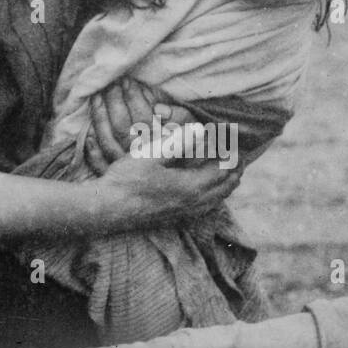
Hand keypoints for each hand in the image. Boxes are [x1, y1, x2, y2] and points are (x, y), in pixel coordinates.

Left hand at [83, 77, 189, 171]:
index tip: (128, 81)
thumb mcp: (195, 132)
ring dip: (100, 118)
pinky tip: (88, 134)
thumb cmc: (196, 153)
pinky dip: (93, 150)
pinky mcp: (120, 181)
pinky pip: (100, 165)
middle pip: (121, 128)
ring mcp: (130, 171)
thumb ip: (182, 118)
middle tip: (110, 83)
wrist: (192, 187)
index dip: (133, 98)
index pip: (142, 117)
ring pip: (108, 143)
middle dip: (114, 102)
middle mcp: (144, 158)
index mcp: (161, 144)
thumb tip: (159, 109)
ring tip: (96, 97)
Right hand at [90, 150, 242, 231]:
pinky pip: (205, 208)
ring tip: (230, 173)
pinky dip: (214, 197)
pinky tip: (207, 193)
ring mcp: (184, 214)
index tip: (237, 144)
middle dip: (235, 172)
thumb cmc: (126, 179)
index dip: (232, 157)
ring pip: (216, 200)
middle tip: (240, 157)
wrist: (107, 209)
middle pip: (224, 188)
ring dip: (226, 186)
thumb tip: (200, 129)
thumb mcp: (150, 154)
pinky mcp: (174, 219)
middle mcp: (192, 204)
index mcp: (190, 187)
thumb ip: (176, 142)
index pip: (222, 171)